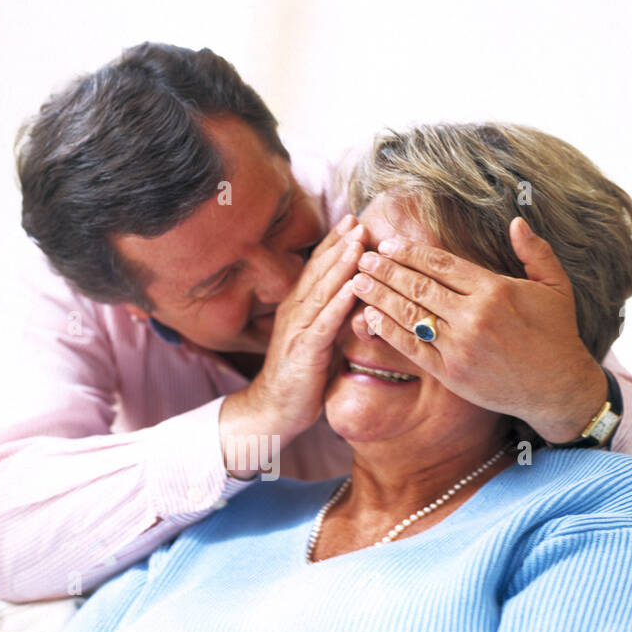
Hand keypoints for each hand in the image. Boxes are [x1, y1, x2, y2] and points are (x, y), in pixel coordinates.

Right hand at [219, 214, 369, 472]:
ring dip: (340, 266)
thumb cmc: (300, 379)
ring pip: (321, 291)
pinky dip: (338, 304)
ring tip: (359, 243)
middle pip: (318, 272)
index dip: (333, 244)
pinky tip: (351, 287)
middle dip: (339, 245)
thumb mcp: (320, 341)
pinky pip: (323, 324)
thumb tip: (357, 300)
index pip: (316, 270)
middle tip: (358, 220)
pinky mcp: (303, 352)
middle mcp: (294, 314)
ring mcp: (297, 331)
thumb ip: (333, 319)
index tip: (353, 221)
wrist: (273, 411)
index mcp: (298, 309)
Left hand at [349, 217, 607, 442]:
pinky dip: (388, 331)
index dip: (410, 253)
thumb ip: (535, 251)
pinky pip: (412, 347)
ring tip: (357, 282)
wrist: (557, 389)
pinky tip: (370, 317)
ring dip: (379, 296)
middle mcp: (473, 316)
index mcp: (495, 290)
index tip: (388, 244)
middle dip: (386, 270)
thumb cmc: (557, 334)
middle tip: (362, 258)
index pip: (442, 264)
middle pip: (419, 286)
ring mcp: (459, 346)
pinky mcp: (450, 372)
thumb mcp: (556, 286)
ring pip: (409, 314)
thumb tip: (517, 222)